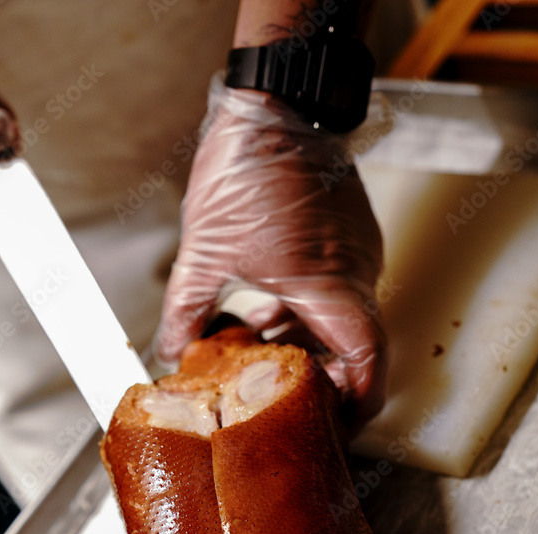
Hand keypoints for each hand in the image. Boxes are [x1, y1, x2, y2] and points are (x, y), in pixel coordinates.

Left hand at [156, 76, 386, 425]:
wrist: (275, 102)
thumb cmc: (249, 164)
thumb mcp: (204, 248)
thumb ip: (186, 309)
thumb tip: (171, 350)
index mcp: (330, 285)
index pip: (367, 363)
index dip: (356, 405)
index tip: (335, 427)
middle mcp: (355, 273)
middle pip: (355, 351)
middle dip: (322, 382)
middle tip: (287, 404)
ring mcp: (356, 255)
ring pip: (342, 323)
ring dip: (306, 348)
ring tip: (262, 364)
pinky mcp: (348, 240)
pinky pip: (335, 295)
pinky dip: (305, 316)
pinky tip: (264, 319)